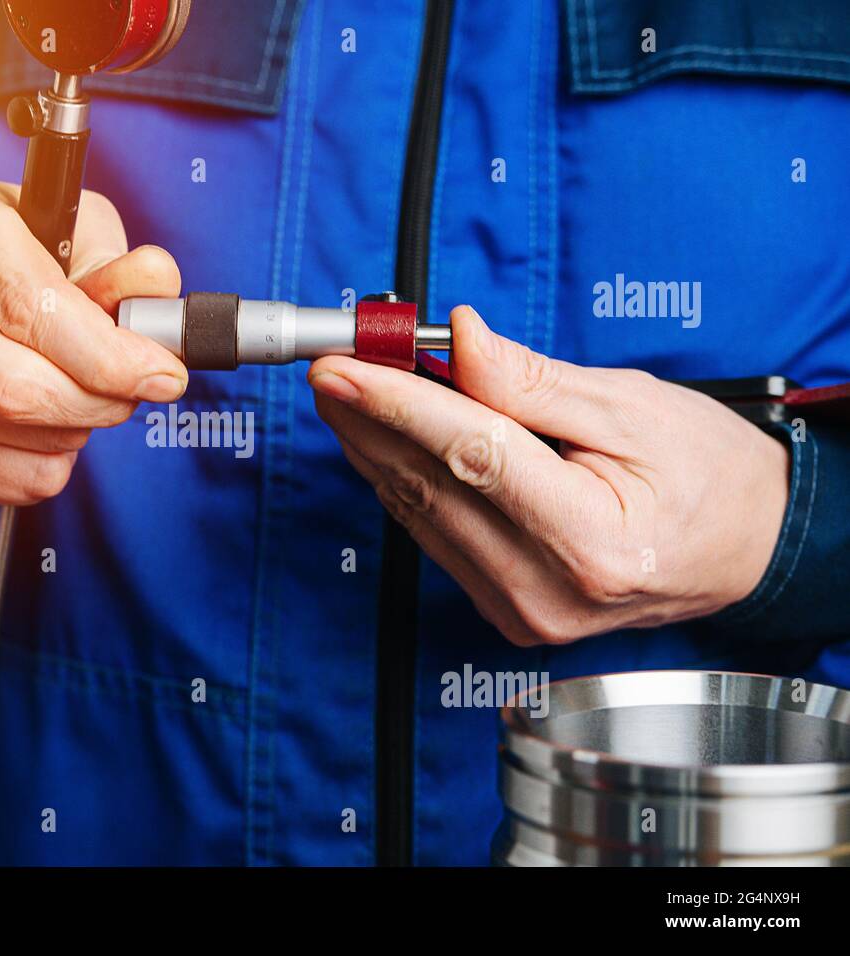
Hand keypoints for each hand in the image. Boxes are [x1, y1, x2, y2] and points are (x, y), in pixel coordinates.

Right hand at [0, 180, 186, 504]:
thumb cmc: (22, 255)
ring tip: (80, 394)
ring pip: (15, 435)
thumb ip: (123, 267)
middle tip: (133, 392)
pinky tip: (46, 426)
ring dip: (76, 429)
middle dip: (100, 402)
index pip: (30, 308)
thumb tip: (156, 289)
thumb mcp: (78, 234)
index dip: (108, 356)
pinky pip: (0, 480)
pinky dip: (47, 465)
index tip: (164, 376)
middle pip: (18, 388)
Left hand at [308, 306, 789, 645]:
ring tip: (348, 388)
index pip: (469, 456)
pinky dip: (404, 479)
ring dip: (375, 446)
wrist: (745, 547)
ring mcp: (520, 610)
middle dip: (368, 418)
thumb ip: (532, 381)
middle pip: (430, 486)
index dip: (396, 403)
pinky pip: (434, 534)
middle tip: (328, 363)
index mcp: (590, 540)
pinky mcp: (504, 610)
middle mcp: (545, 589)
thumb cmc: (705, 473)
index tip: (343, 364)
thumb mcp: (632, 406)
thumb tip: (457, 339)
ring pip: (419, 512)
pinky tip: (383, 437)